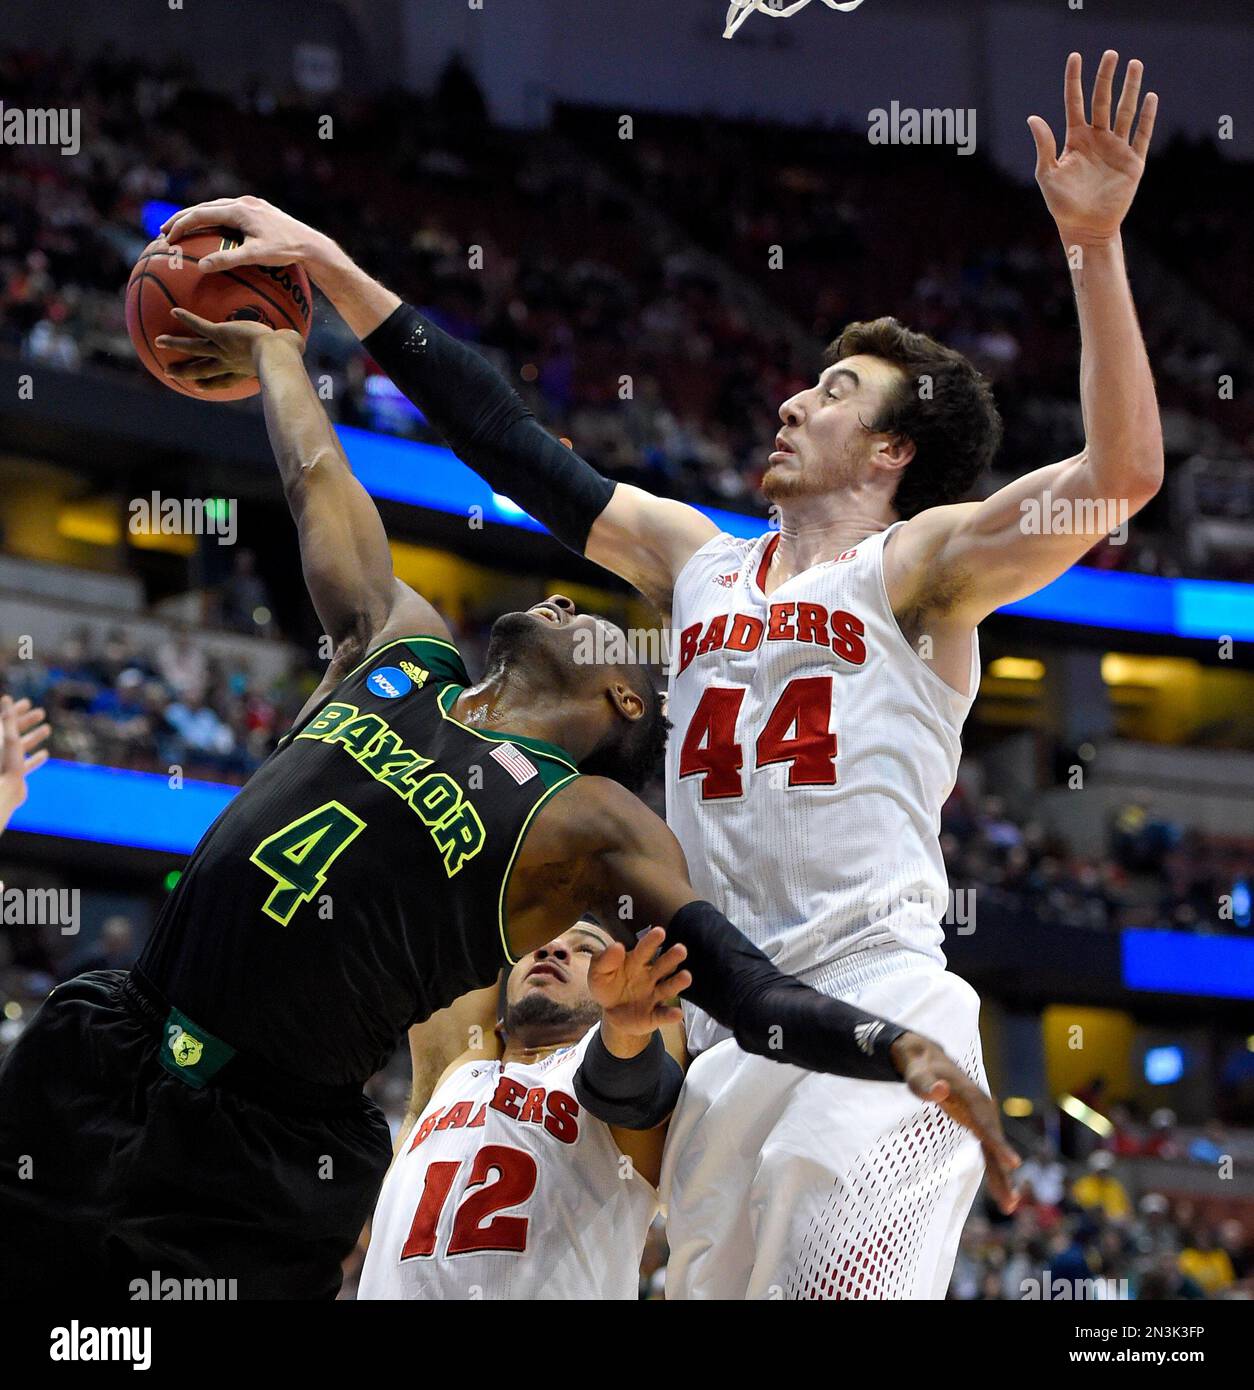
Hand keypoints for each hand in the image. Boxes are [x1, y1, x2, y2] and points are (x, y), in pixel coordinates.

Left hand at [0, 696, 51, 829]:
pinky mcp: (15, 774)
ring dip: (34, 736)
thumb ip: (8, 718)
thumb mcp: (9, 738)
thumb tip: (7, 698)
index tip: (28, 703)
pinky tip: (44, 754)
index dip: (15, 711)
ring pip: (22, 746)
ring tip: (48, 729)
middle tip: (42, 713)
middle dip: (27, 721)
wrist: (4, 793)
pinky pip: (26, 763)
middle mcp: (0, 749)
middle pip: (13, 731)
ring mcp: (7, 762)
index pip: (4, 720)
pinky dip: (35, 757)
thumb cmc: (5, 764)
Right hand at [155, 308, 303, 390]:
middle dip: (185, 371)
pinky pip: (200, 326)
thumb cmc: (288, 356)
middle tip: (169, 373)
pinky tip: (173, 310)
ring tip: (158, 341)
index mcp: (242, 370)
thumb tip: (300, 343)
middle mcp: (228, 362)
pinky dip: (187, 318)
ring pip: (194, 347)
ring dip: (176, 344)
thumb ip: (291, 348)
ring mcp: (222, 349)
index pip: (223, 379)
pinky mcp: (220, 334)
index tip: (200, 386)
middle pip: (202, 368)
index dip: (210, 383)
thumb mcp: (288, 353)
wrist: (277, 354)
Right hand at [160, 196, 329, 273]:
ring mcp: (250, 205)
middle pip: (204, 207)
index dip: (181, 225)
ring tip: (182, 229)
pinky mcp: (257, 210)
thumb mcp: (256, 256)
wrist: (311, 244)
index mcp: (239, 210)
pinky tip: (208, 232)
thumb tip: (201, 266)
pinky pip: (228, 212)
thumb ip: (227, 260)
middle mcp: (243, 202)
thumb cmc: (286, 251)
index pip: (201, 214)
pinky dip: (213, 220)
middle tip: (164, 232)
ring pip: (215, 207)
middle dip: (182, 219)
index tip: (167, 238)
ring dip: (196, 217)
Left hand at [588, 926, 691, 1047]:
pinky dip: (670, 1015)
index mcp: (637, 962)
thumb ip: (604, 960)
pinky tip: (676, 1013)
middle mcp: (651, 977)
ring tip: (686, 977)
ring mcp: (654, 996)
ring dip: (677, 982)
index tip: (659, 932)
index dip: (651, 941)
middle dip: (672, 958)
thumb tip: (617, 947)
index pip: (645, 950)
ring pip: (668, 988)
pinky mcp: (654, 1016)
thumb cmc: (607, 986)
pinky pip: (663, 1015)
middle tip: (681, 950)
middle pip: (663, 966)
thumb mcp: (598, 974)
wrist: (610, 1014)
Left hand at [891, 1031, 1021, 1214]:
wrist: (928, 1059)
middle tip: (1010, 1202)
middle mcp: (982, 1107)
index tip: (1014, 1164)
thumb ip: (927, 1084)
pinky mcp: (978, 1123)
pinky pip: (989, 1149)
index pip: (985, 1123)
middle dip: (1003, 1171)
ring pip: (995, 1149)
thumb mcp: (918, 1075)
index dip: (999, 1144)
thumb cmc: (921, 1069)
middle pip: (995, 1142)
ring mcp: (982, 1116)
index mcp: (971, 1096)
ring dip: (1003, 1176)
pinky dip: (996, 1168)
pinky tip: (1001, 1191)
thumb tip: (940, 1091)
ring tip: (1009, 1205)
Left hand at [1028, 51, 1157, 245]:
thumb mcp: (1047, 175)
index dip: (1074, 80)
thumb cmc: (1062, 205)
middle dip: (1106, 77)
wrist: (1084, 230)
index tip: (1075, 57)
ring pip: (1124, 112)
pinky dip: (1147, 118)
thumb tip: (1033, 118)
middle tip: (1111, 54)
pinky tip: (1151, 98)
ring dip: (1130, 89)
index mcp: (1075, 140)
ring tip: (1135, 64)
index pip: (1075, 103)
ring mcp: (1116, 148)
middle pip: (1102, 100)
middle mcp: (1097, 139)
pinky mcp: (1132, 162)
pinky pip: (1142, 135)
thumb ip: (1044, 146)